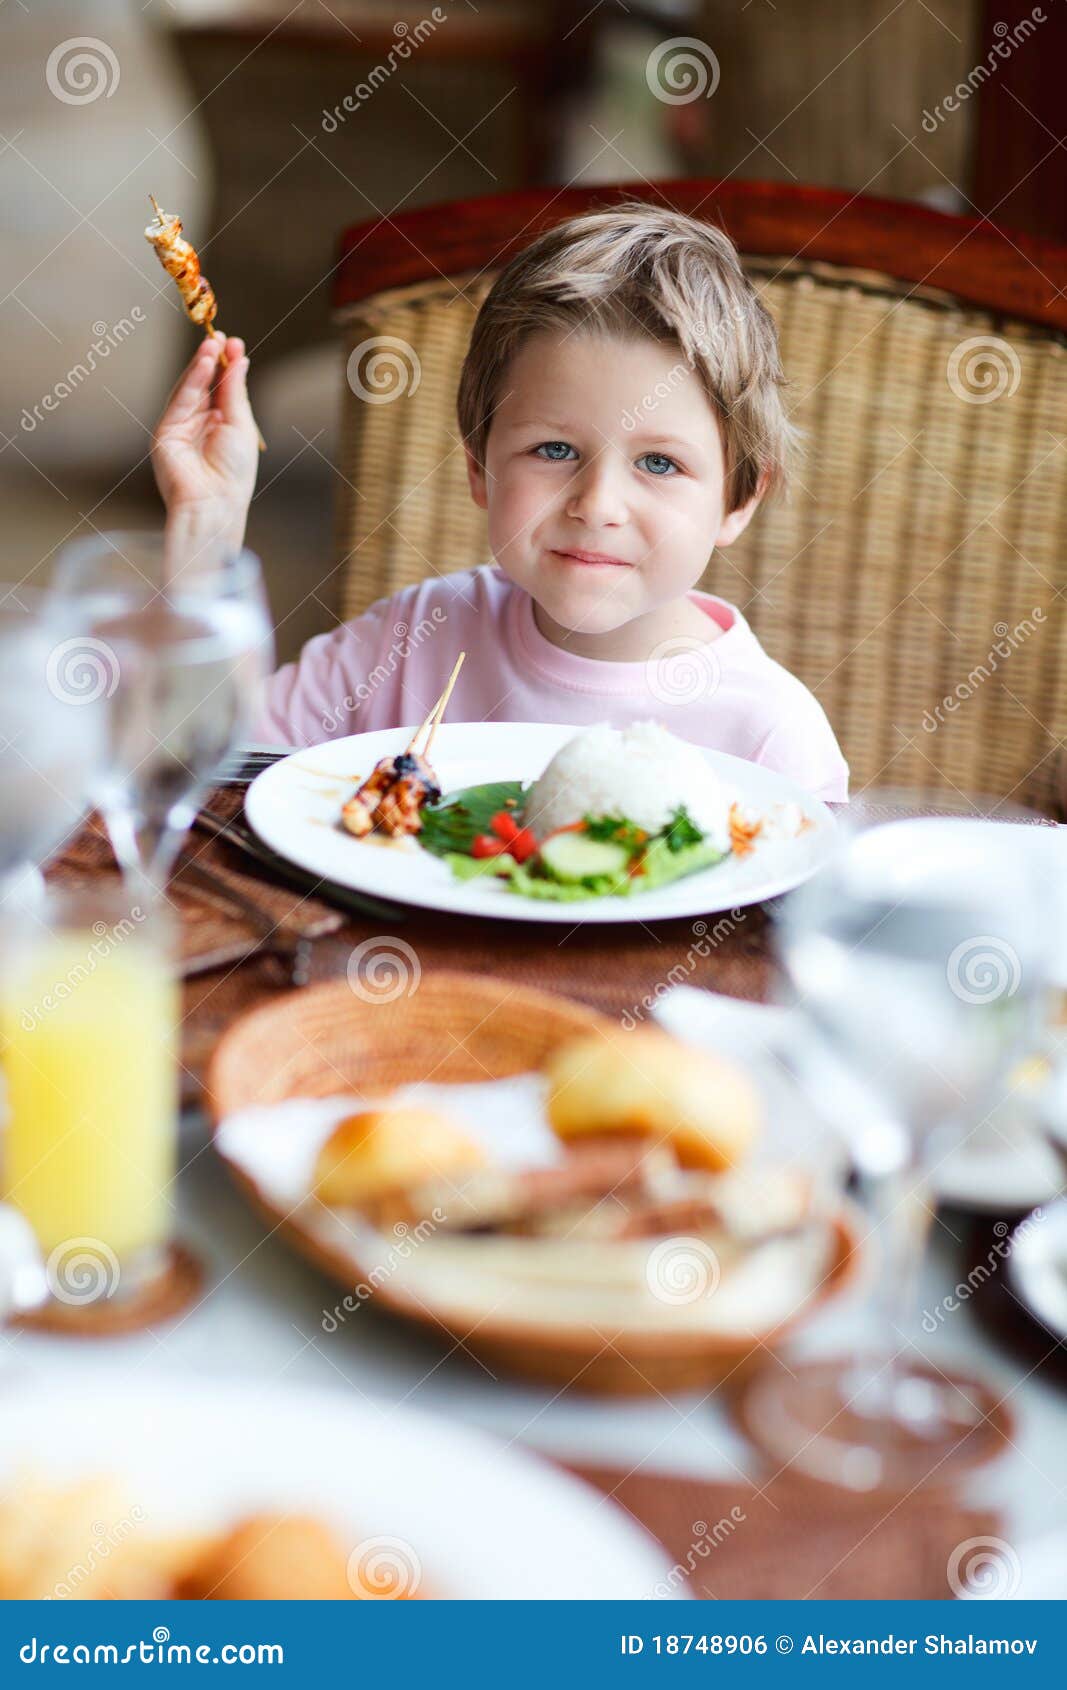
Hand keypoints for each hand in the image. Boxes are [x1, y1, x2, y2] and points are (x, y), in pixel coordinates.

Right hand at [152, 335, 258, 543]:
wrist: (214, 502)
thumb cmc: (233, 472)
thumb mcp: (241, 426)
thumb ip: (235, 392)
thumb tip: (239, 360)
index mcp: (221, 425)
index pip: (222, 388)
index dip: (227, 366)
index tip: (235, 343)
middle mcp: (199, 423)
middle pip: (205, 385)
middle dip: (213, 360)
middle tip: (223, 337)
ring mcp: (181, 426)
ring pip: (190, 388)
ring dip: (201, 364)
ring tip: (213, 344)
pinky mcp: (166, 430)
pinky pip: (179, 399)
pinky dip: (191, 380)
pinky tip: (204, 363)